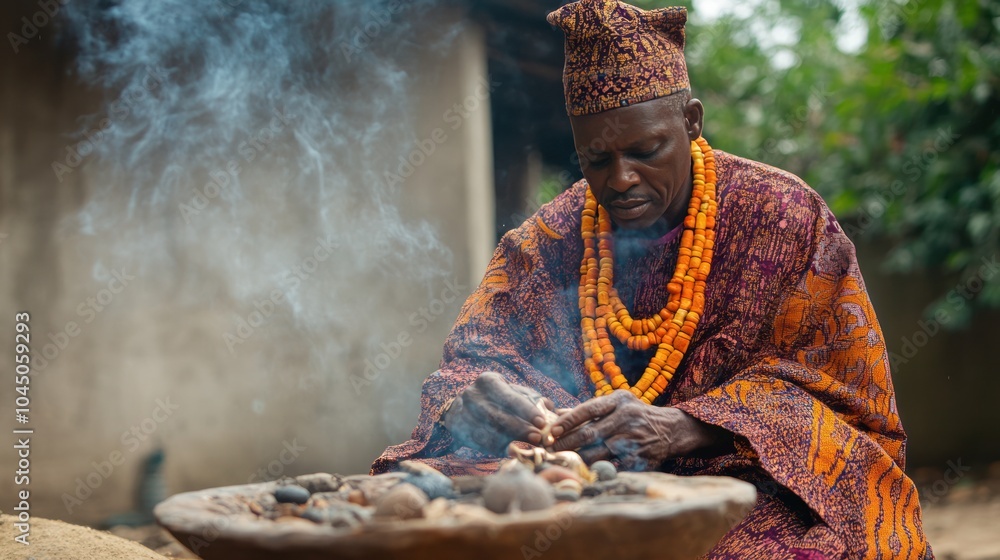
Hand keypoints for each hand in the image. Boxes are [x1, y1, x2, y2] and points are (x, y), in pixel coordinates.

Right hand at [441, 372, 554, 455]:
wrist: (460, 408)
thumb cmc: (494, 400)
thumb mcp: (510, 392)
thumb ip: (530, 399)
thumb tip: (550, 407)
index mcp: (488, 381)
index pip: (510, 397)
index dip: (527, 411)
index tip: (541, 423)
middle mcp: (473, 394)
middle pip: (498, 416)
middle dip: (520, 429)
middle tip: (537, 438)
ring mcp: (462, 412)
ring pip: (488, 431)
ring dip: (509, 441)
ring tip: (527, 447)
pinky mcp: (456, 428)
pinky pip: (479, 442)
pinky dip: (496, 449)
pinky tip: (510, 451)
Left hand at [550, 390, 720, 468]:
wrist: (670, 428)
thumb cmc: (634, 415)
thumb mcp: (615, 404)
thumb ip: (586, 410)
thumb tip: (554, 412)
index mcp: (619, 401)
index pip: (588, 409)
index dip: (568, 421)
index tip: (551, 431)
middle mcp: (627, 417)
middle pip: (590, 433)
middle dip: (567, 443)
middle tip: (551, 450)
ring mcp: (635, 438)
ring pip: (599, 452)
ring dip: (579, 459)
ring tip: (564, 461)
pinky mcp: (641, 457)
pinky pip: (615, 467)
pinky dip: (600, 470)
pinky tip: (587, 472)